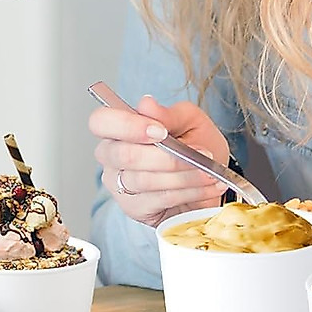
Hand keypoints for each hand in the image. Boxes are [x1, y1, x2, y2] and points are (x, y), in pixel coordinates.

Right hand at [89, 94, 228, 227]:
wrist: (210, 178)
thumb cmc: (195, 144)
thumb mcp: (190, 121)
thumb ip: (169, 114)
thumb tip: (146, 104)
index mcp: (118, 129)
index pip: (100, 122)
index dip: (127, 126)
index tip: (160, 131)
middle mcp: (111, 156)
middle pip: (124, 155)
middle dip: (166, 157)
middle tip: (200, 153)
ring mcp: (119, 185)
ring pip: (145, 180)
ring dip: (185, 175)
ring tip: (210, 171)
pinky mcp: (134, 208)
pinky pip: (161, 199)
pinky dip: (190, 191)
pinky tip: (209, 186)